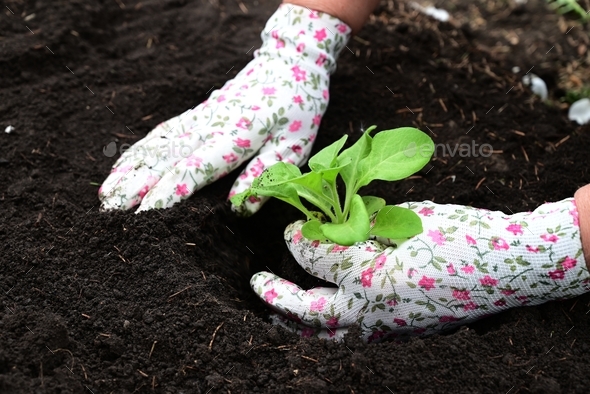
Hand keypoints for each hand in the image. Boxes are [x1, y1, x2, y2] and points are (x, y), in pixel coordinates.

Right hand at [99, 4, 350, 214]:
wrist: (289, 62)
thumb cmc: (297, 108)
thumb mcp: (294, 145)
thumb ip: (265, 174)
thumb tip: (239, 209)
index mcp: (236, 138)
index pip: (194, 169)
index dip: (167, 193)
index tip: (142, 216)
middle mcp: (210, 127)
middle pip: (165, 159)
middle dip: (135, 187)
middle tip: (109, 213)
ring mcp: (199, 118)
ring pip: (156, 145)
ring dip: (129, 169)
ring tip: (104, 194)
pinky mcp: (196, 114)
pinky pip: (161, 132)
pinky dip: (138, 149)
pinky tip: (122, 164)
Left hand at [251, 199, 589, 341]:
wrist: (509, 269)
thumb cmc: (460, 234)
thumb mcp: (405, 221)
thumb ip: (362, 227)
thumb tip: (326, 227)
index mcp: (369, 275)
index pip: (315, 257)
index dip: (299, 239)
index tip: (292, 228)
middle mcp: (372, 310)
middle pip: (309, 310)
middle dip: (277, 295)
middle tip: (255, 283)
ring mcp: (387, 330)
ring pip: (328, 334)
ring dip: (297, 323)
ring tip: (276, 313)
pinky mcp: (401, 337)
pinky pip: (353, 338)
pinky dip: (329, 330)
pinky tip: (321, 321)